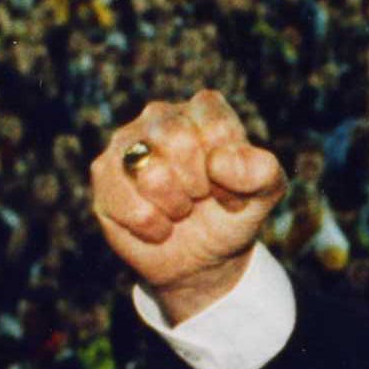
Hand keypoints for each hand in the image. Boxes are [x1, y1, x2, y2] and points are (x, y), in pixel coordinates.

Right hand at [93, 89, 286, 322]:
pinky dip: (154, 227)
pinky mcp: (103, 175)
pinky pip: (132, 207)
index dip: (229, 170)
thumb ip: (262, 170)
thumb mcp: (265, 193)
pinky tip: (158, 225)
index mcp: (203, 109)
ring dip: (175, 206)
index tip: (228, 185)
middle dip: (198, 185)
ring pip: (151, 173)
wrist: (200, 259)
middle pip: (178, 141)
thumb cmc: (230, 214)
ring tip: (179, 209)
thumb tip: (219, 162)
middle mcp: (159, 115)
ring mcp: (125, 143)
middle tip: (199, 197)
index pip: (216, 126)